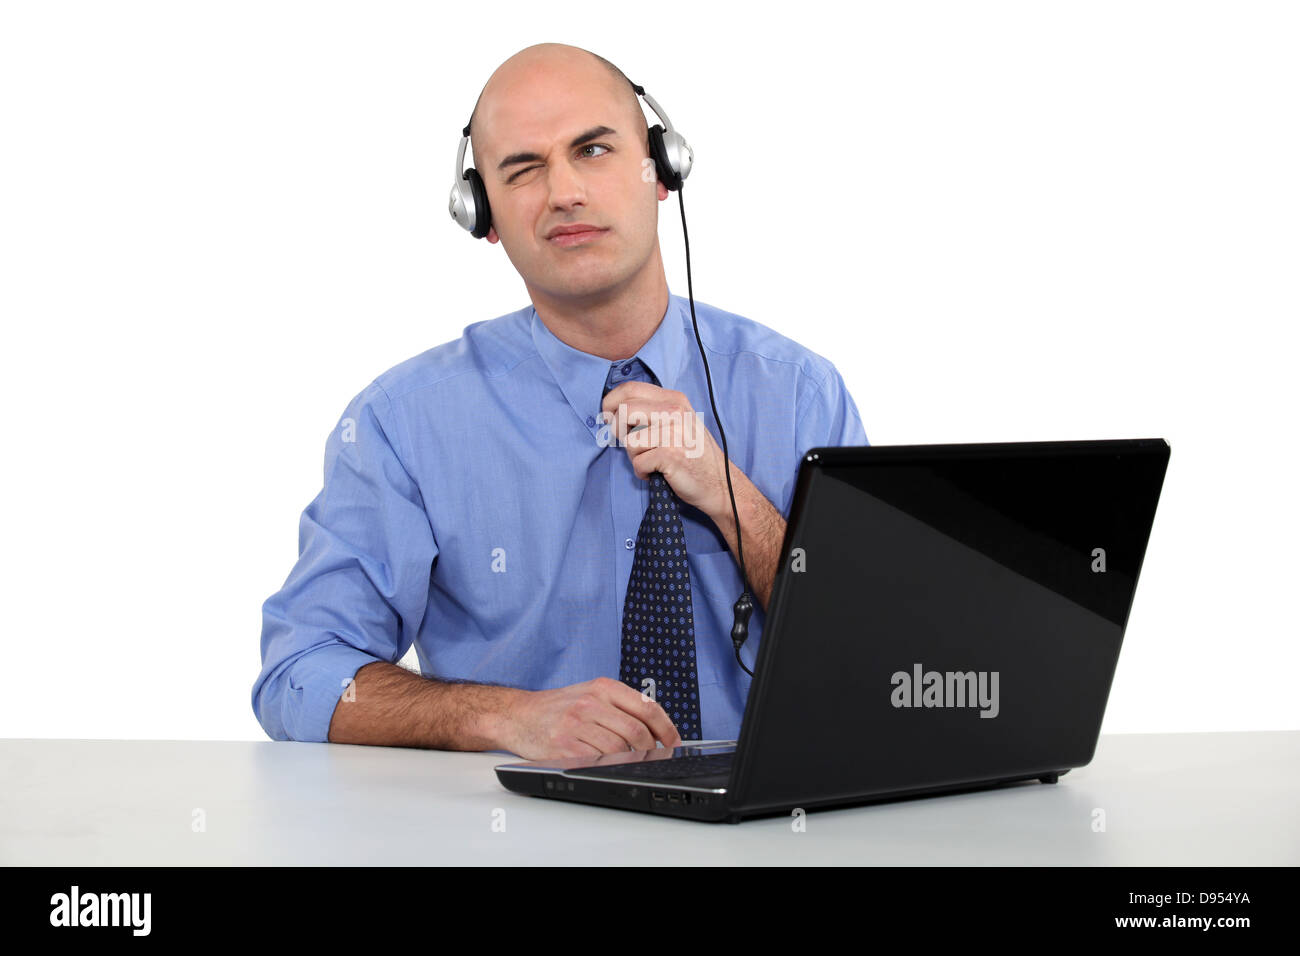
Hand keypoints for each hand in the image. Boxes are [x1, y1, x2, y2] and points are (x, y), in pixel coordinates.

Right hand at [501, 676, 682, 759]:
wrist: (518, 715)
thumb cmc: (559, 708)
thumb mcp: (591, 694)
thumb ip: (620, 706)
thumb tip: (657, 730)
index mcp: (602, 687)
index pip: (647, 708)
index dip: (667, 729)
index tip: (675, 743)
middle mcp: (590, 703)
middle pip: (637, 732)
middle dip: (652, 751)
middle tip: (654, 758)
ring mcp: (575, 724)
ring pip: (619, 750)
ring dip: (631, 761)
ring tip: (631, 763)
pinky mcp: (562, 746)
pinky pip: (597, 762)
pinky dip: (609, 768)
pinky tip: (609, 766)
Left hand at [601, 381, 728, 517]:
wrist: (719, 482)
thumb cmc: (692, 454)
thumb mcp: (677, 421)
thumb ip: (651, 411)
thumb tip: (612, 410)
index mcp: (674, 399)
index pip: (630, 389)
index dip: (610, 402)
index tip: (607, 417)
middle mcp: (675, 411)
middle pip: (624, 411)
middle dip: (617, 430)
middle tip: (629, 444)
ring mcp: (674, 432)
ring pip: (629, 441)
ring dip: (635, 457)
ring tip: (653, 461)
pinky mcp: (671, 454)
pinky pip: (638, 463)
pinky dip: (643, 472)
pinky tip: (658, 473)